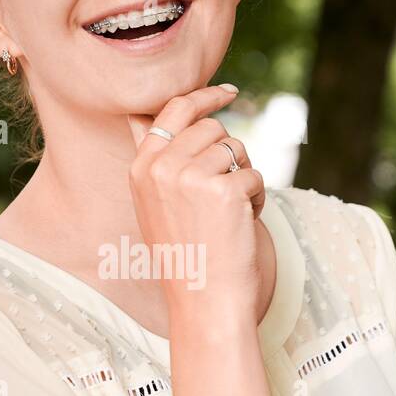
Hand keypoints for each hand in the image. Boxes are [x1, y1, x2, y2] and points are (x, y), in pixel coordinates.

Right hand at [126, 85, 264, 326]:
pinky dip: (258, 199)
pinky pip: (254, 175)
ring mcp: (191, 177)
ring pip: (236, 149)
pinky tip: (242, 225)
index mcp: (141, 167)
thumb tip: (138, 117)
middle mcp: (161, 167)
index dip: (204, 97)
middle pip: (212, 127)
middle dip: (229, 154)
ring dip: (244, 178)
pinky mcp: (224, 190)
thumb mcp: (154, 203)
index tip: (228, 92)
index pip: (175, 109)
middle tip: (226, 193)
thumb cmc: (185, 256)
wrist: (205, 302)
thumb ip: (153, 158)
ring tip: (230, 215)